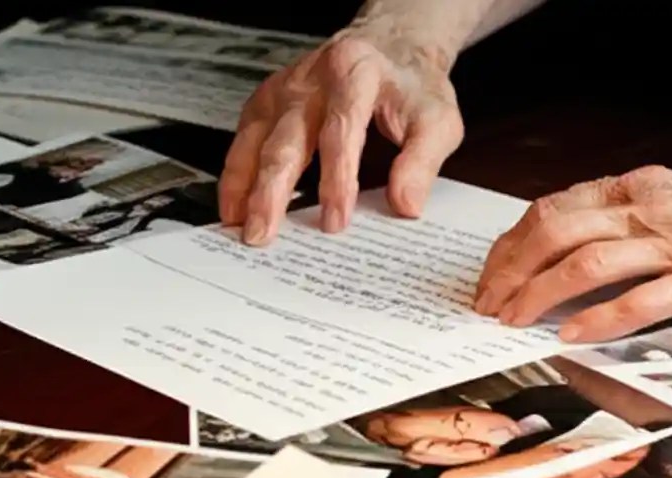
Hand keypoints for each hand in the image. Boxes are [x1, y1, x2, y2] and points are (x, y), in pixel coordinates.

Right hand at [220, 29, 464, 245]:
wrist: (389, 50)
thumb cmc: (410, 88)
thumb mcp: (437, 119)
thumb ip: (422, 162)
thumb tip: (405, 205)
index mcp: (356, 74)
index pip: (341, 132)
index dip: (336, 180)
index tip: (335, 221)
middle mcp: (312, 80)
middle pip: (285, 140)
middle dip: (271, 191)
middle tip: (263, 233)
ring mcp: (284, 90)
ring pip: (255, 141)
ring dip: (244, 187)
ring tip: (239, 227)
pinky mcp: (267, 102)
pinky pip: (244, 141)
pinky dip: (236, 176)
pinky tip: (234, 207)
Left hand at [473, 165, 671, 341]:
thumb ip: (632, 218)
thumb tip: (575, 246)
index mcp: (641, 186)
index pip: (555, 207)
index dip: (512, 243)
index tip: (490, 275)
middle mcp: (651, 207)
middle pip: (556, 230)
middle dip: (510, 270)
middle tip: (486, 305)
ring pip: (586, 262)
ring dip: (539, 294)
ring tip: (512, 322)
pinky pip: (640, 299)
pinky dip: (599, 319)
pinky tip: (570, 337)